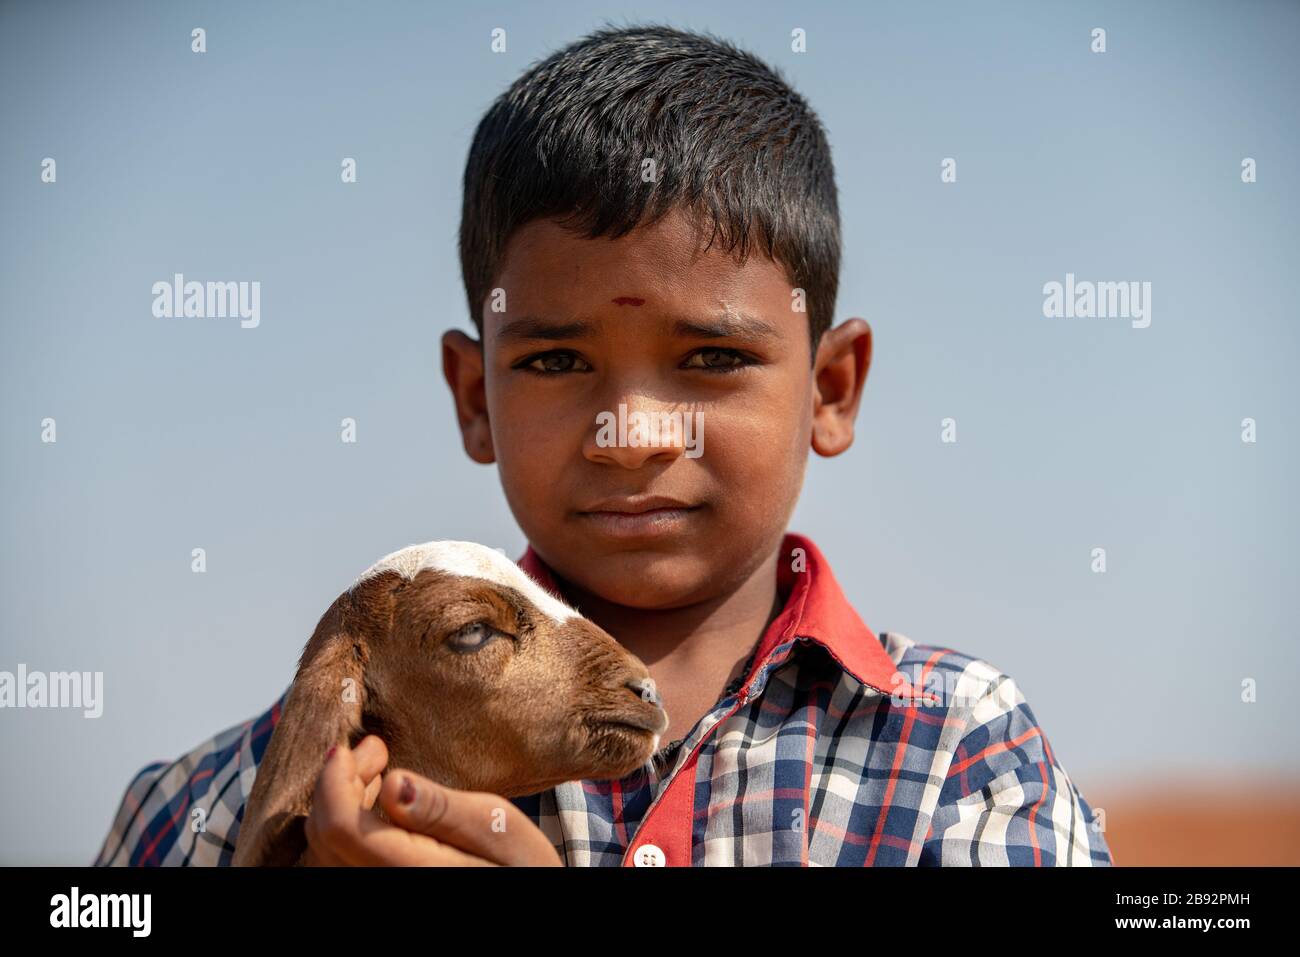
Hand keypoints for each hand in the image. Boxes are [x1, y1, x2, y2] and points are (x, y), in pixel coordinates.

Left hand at [301, 735, 562, 865]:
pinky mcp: (380, 883)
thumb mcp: (497, 825)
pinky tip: (376, 803)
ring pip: (325, 849)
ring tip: (377, 770)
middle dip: (337, 782)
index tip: (351, 747)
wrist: (528, 890)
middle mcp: (385, 884)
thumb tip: (393, 782)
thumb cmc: (521, 862)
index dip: (333, 781)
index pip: (340, 827)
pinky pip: (339, 860)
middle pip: (324, 836)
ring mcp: (379, 889)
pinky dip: (346, 823)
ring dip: (340, 801)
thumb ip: (441, 808)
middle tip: (374, 749)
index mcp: (412, 870)